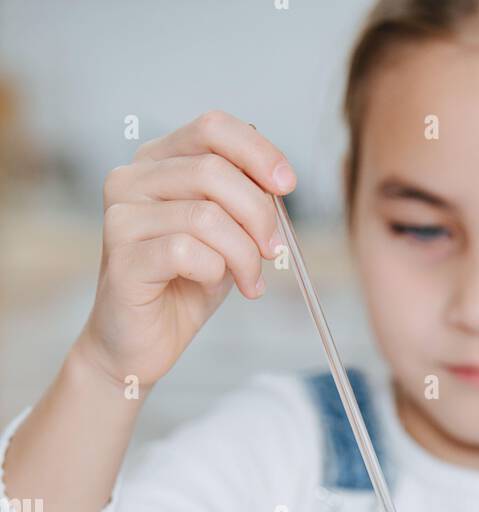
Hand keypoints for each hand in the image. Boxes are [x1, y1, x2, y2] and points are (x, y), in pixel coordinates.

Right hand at [78, 110, 296, 389]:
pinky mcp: (122, 257)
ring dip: (243, 253)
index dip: (257, 152)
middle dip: (259, 215)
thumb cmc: (182, 288)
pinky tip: (213, 285)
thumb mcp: (225, 238)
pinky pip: (186, 251)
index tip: (288, 184)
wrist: (139, 345)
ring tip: (251, 281)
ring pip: (206, 215)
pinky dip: (214, 271)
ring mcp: (121, 217)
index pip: (212, 128)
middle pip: (214, 171)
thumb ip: (243, 204)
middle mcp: (131, 180)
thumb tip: (276, 182)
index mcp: (157, 163)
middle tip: (274, 252)